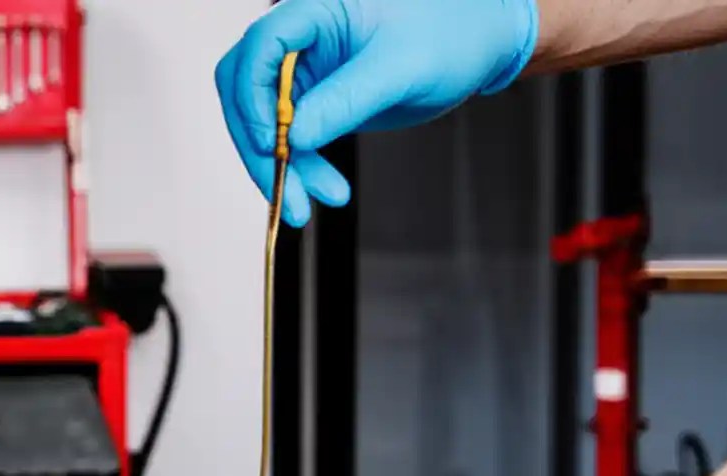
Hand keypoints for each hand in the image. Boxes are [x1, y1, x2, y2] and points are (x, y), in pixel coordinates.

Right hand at [217, 0, 538, 226]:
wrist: (479, 42)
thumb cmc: (450, 33)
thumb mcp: (401, 68)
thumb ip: (345, 99)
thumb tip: (293, 137)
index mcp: (314, 9)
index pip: (261, 46)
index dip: (254, 97)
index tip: (273, 143)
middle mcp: (300, 37)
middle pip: (246, 91)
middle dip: (260, 147)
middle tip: (286, 194)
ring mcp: (304, 70)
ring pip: (262, 122)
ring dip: (279, 167)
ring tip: (309, 204)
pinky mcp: (315, 100)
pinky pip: (288, 138)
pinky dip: (298, 167)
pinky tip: (323, 189)